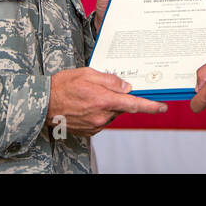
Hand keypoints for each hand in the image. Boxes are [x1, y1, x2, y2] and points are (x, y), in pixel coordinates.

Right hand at [47, 67, 166, 136]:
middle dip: (117, 97)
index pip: (133, 104)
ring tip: (88, 96)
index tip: (162, 107)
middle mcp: (102, 116)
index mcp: (104, 100)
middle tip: (100, 88)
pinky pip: (102, 120)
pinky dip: (98, 112)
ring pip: (111, 113)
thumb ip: (110, 80)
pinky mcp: (89, 131)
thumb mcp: (88, 74)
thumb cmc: (63, 85)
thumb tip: (126, 86)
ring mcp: (95, 125)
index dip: (150, 106)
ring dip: (106, 104)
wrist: (43, 104)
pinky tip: (85, 105)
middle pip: (121, 107)